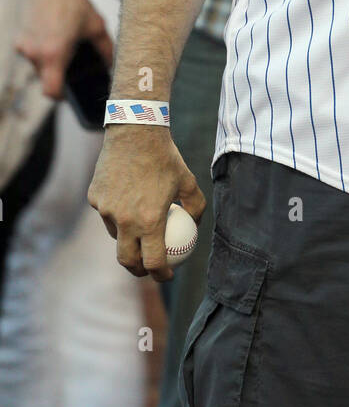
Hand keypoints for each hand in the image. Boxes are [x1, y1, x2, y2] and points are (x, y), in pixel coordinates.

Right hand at [16, 0, 114, 98]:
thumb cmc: (74, 2)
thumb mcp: (97, 26)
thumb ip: (106, 50)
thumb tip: (111, 67)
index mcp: (54, 53)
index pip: (51, 91)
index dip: (62, 97)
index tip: (70, 93)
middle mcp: (35, 52)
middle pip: (46, 79)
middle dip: (60, 74)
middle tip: (74, 62)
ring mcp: (24, 46)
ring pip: (39, 67)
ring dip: (51, 61)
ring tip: (65, 44)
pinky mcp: (20, 38)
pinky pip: (32, 54)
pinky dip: (42, 51)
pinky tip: (55, 36)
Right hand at [87, 125, 205, 281]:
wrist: (135, 132)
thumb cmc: (165, 157)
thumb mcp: (188, 181)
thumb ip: (195, 206)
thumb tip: (194, 224)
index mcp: (150, 221)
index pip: (153, 262)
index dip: (161, 274)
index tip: (167, 274)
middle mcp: (125, 221)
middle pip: (127, 260)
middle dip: (137, 270)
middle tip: (147, 266)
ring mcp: (106, 210)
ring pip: (116, 235)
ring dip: (127, 238)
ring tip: (138, 231)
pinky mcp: (94, 199)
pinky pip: (106, 213)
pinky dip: (116, 214)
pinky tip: (126, 201)